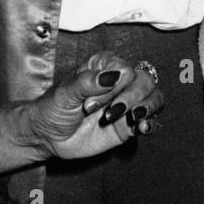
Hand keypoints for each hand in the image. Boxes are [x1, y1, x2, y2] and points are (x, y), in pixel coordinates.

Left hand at [28, 54, 163, 162]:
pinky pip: (152, 121)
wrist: (48, 136)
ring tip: (133, 119)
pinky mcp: (130, 124)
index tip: (89, 104)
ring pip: (154, 98)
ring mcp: (127, 104)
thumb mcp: (65, 94)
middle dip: (131, 98)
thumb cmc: (54, 108)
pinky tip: (142, 129)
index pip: (125, 70)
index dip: (113, 87)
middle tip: (109, 114)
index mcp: (104, 66)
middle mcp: (120, 83)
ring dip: (147, 108)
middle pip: (145, 81)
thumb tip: (113, 76)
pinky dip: (152, 124)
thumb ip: (87, 82)